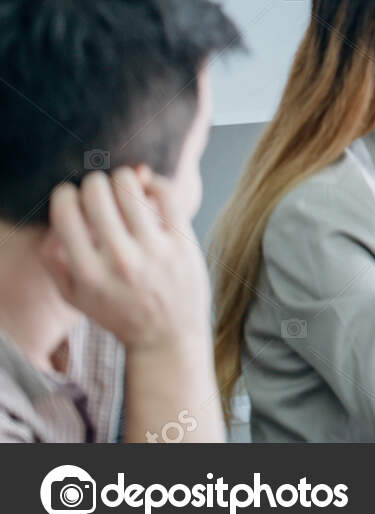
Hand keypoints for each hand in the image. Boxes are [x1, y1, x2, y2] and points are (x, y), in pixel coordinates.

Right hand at [41, 168, 211, 353]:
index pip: (65, 213)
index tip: (72, 195)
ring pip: (131, 187)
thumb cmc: (117, 311)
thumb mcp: (74, 295)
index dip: (65, 194)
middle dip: (94, 181)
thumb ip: (53, 258)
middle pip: (97, 192)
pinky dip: (154, 182)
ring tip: (122, 184)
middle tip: (99, 187)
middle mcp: (119, 260)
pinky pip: (166, 194)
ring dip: (123, 178)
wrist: (167, 335)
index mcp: (88, 273)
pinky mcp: (182, 242)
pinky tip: (148, 188)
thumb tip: (57, 214)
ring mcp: (153, 250)